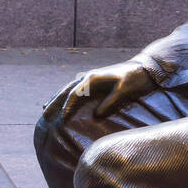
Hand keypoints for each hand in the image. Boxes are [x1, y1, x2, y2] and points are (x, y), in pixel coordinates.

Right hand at [42, 61, 156, 124]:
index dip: (67, 107)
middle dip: (54, 102)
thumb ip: (111, 102)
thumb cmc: (135, 79)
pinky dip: (66, 95)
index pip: (75, 94)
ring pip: (68, 89)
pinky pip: (75, 89)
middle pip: (66, 90)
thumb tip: (96, 115)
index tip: (61, 119)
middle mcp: (88, 77)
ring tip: (45, 109)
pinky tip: (63, 102)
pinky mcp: (94, 81)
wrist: (143, 67)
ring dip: (57, 98)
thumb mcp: (124, 90)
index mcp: (93, 78)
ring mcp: (90, 78)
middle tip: (43, 114)